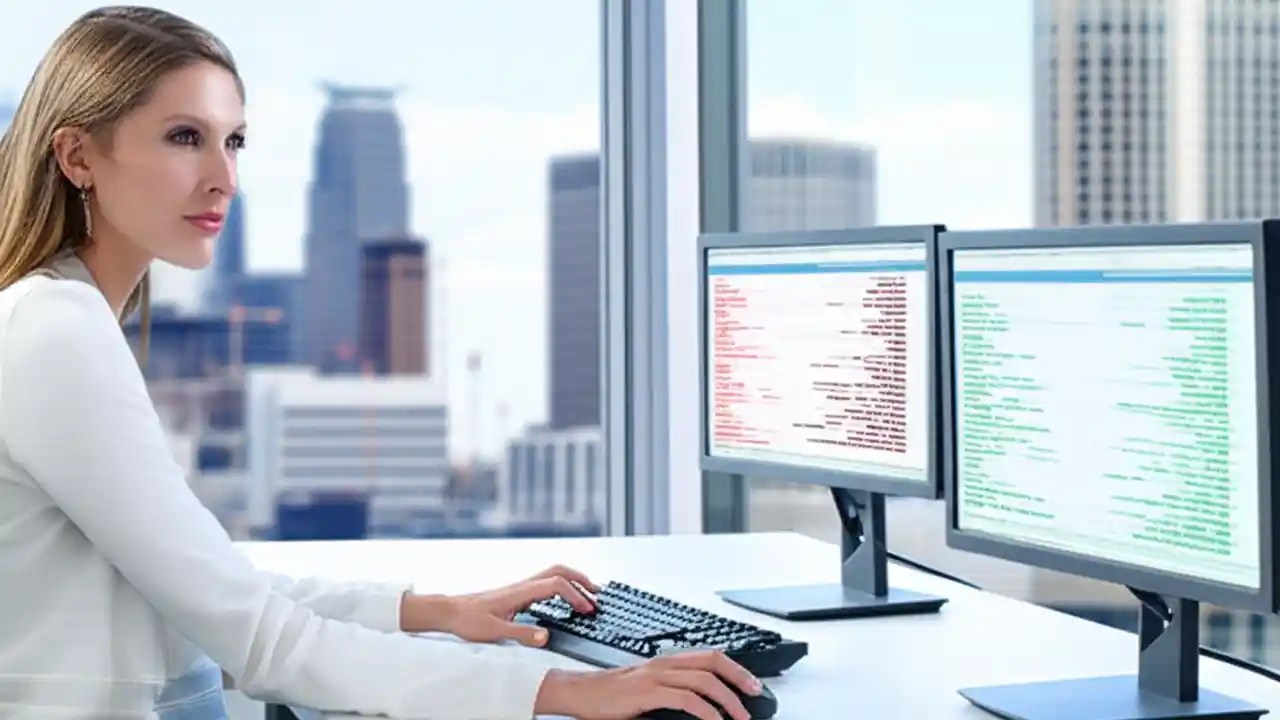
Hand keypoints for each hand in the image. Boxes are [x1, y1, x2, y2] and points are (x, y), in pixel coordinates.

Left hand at [401, 564, 598, 645]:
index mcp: (520, 592)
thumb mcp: (494, 632)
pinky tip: (564, 600)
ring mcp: (521, 588)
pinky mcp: (518, 593)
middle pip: (559, 571)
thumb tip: (546, 636)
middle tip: (597, 594)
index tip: (587, 610)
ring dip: (573, 581)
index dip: (576, 595)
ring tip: (587, 595)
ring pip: (553, 574)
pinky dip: (562, 587)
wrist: (450, 612)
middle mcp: (523, 585)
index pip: (556, 585)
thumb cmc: (468, 620)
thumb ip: (521, 634)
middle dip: (581, 580)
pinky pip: (546, 583)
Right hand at [534, 650, 763, 719]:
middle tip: (755, 695)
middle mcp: (664, 663)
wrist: (580, 693)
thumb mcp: (647, 690)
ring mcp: (656, 675)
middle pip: (712, 661)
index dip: (734, 667)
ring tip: (740, 717)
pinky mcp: (648, 691)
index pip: (709, 656)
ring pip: (704, 680)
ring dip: (728, 700)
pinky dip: (707, 712)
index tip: (752, 683)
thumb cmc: (611, 696)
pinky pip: (687, 699)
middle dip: (739, 677)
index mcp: (666, 661)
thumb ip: (672, 693)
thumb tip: (701, 706)